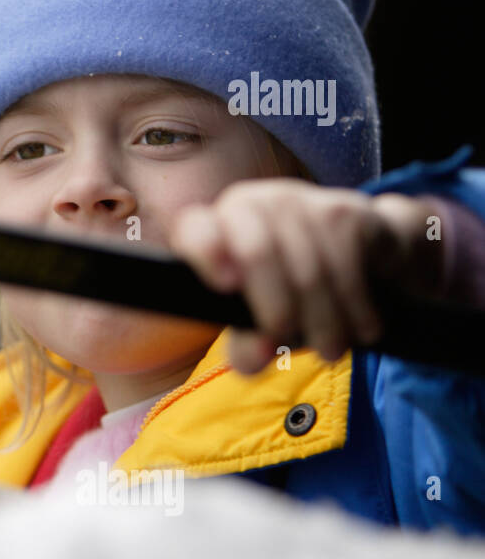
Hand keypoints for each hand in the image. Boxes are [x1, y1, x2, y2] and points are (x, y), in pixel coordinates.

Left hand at [169, 179, 444, 374]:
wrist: (361, 249)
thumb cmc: (290, 293)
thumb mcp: (261, 321)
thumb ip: (248, 345)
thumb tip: (257, 357)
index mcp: (213, 230)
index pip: (196, 230)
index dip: (208, 253)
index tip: (227, 285)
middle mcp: (249, 206)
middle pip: (257, 252)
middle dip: (277, 307)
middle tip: (292, 340)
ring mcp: (296, 201)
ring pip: (309, 268)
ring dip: (325, 320)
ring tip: (331, 349)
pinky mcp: (343, 208)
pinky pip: (349, 266)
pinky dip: (356, 308)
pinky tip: (361, 328)